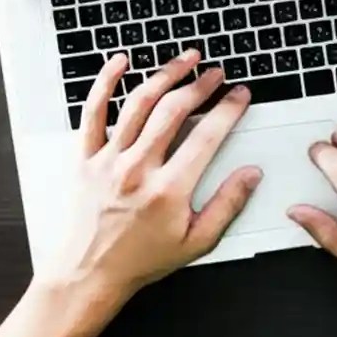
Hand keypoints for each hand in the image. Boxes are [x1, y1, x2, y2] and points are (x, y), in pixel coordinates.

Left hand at [39, 49, 261, 301]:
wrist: (88, 275)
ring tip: (184, 61)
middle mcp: (137, 169)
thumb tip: (251, 174)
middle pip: (173, 111)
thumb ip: (228, 205)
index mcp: (168, 190)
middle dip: (201, 85)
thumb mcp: (197, 242)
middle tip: (216, 73)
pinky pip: (93, 113)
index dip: (227, 109)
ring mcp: (108, 160)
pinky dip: (105, 83)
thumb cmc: (142, 260)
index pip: (206, 136)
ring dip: (165, 75)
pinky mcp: (86, 158)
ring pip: (138, 104)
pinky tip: (119, 62)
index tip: (239, 95)